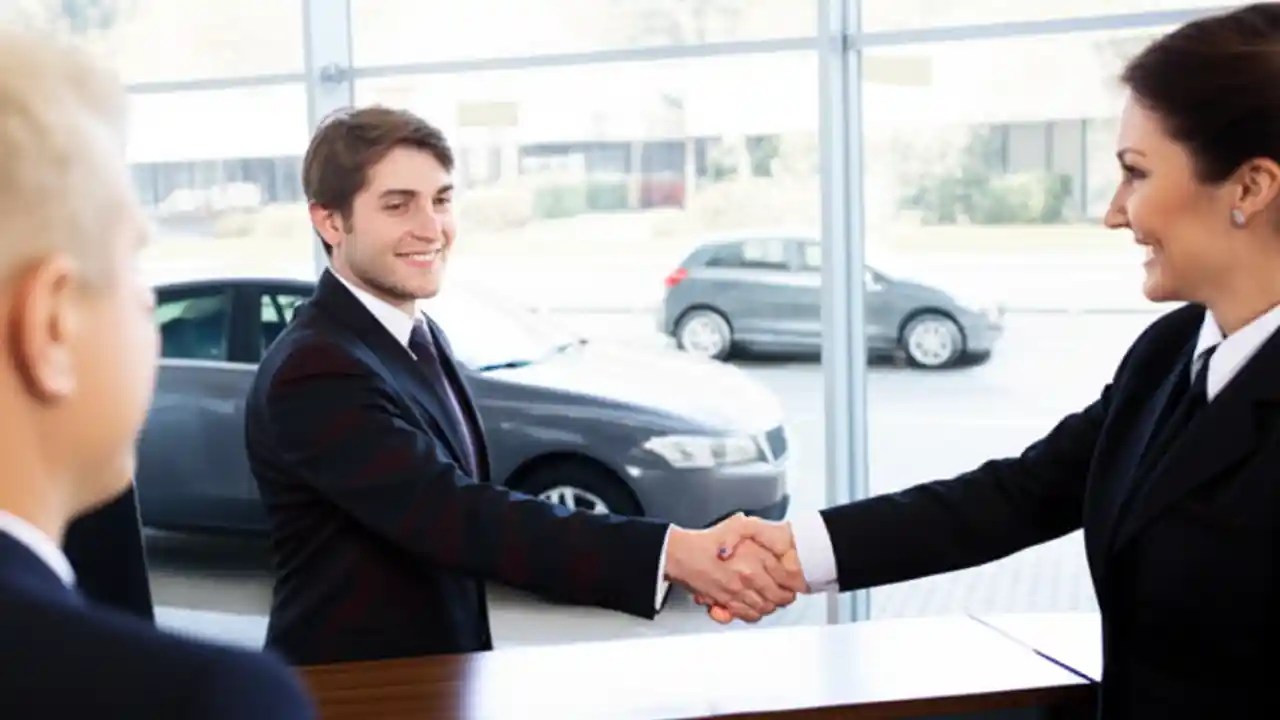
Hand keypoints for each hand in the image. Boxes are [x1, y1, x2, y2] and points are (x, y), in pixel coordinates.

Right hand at [664, 514, 804, 621]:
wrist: (680, 555)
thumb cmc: (706, 541)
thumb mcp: (737, 524)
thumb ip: (759, 529)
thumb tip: (778, 540)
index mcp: (754, 561)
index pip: (786, 578)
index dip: (795, 579)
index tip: (796, 579)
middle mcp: (747, 581)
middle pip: (779, 597)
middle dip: (785, 595)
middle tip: (787, 591)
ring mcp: (736, 594)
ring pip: (765, 608)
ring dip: (771, 604)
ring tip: (772, 598)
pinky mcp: (725, 604)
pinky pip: (747, 615)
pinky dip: (753, 613)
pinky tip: (753, 605)